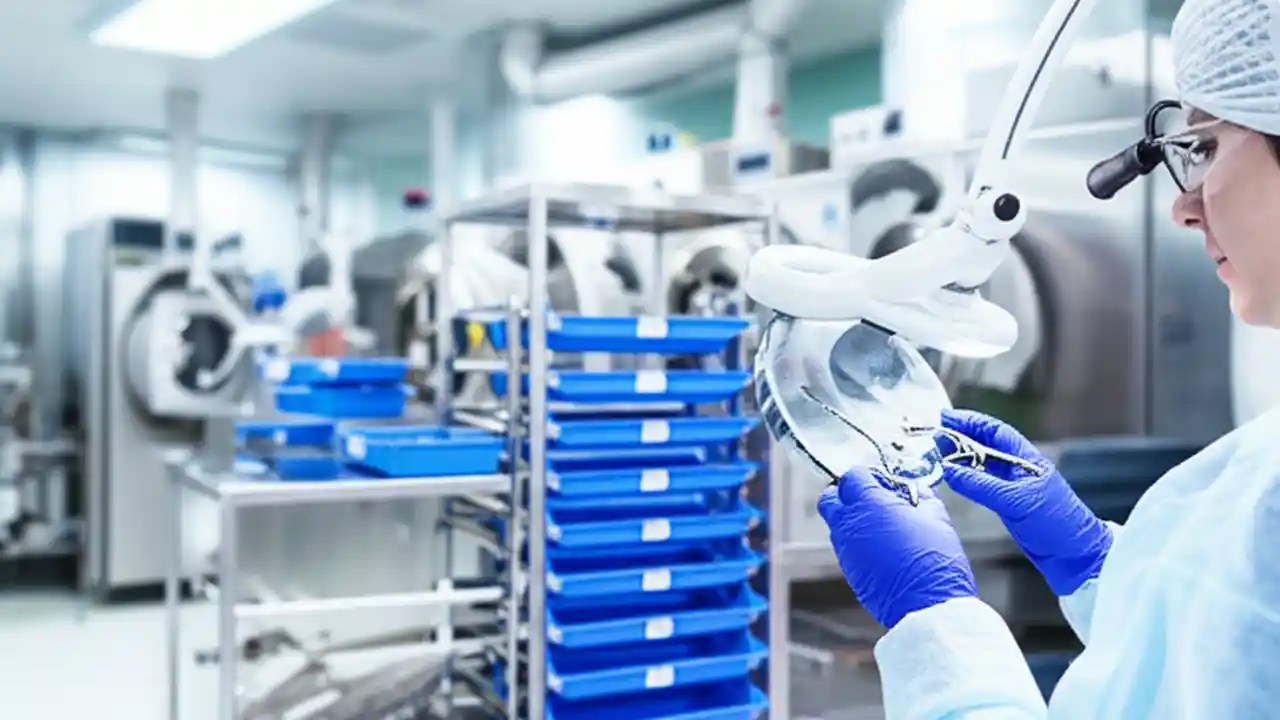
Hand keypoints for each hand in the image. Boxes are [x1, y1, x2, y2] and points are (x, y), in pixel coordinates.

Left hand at [817, 468, 976, 628]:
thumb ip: (922, 497)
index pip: (852, 476)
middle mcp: (849, 525)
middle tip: (872, 500)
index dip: (868, 476)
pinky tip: (883, 550)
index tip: (885, 483)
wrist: (928, 607)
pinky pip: (846, 548)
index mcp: (869, 504)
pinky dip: (857, 543)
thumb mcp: (937, 518)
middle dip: (846, 494)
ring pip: (836, 525)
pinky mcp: (849, 572)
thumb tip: (916, 489)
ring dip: (852, 520)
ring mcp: (846, 550)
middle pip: (830, 498)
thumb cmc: (935, 560)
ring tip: (882, 527)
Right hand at [938, 409, 1112, 595]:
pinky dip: (964, 479)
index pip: (994, 431)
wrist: (1077, 558)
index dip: (969, 421)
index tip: (944, 417)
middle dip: (958, 438)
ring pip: (980, 465)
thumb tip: (948, 470)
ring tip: (935, 455)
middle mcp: (1019, 469)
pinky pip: (981, 485)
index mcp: (1027, 459)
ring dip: (959, 459)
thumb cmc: (1058, 524)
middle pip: (984, 445)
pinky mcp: (1008, 506)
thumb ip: (981, 485)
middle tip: (932, 438)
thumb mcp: (1017, 502)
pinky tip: (950, 479)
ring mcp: (1013, 488)